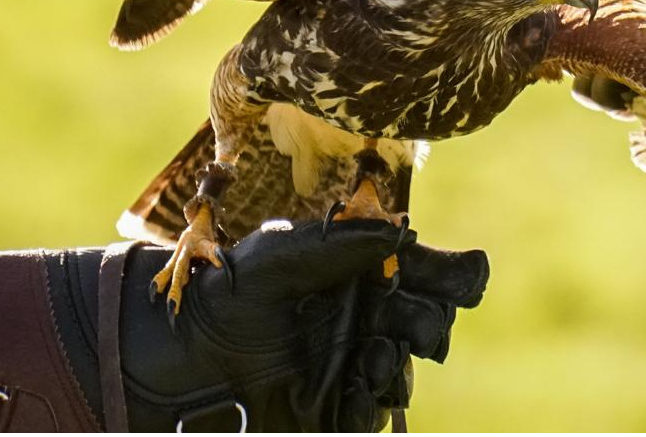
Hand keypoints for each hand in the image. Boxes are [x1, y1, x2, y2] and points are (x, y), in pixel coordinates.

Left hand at [118, 219, 488, 430]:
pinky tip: (366, 388)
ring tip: (381, 359)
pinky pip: (372, 411)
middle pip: (426, 321)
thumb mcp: (283, 252)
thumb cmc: (230, 288)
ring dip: (402, 364)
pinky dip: (376, 402)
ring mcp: (349, 364)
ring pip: (405, 368)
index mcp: (358, 274)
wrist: (178, 350)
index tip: (468, 280)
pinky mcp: (332, 408)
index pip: (421, 272)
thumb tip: (401, 234)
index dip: (451, 275)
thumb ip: (342, 244)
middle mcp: (362, 317)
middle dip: (431, 323)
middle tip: (423, 327)